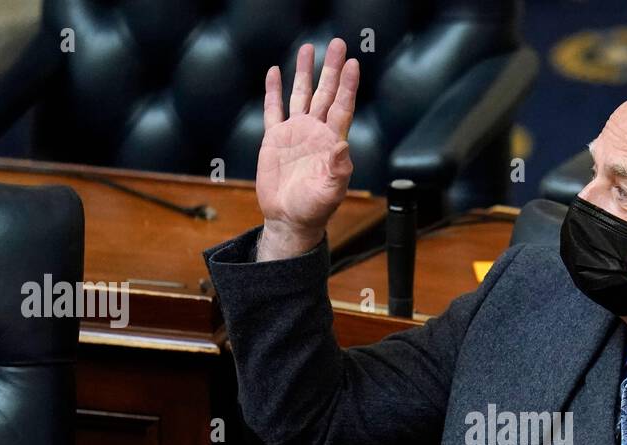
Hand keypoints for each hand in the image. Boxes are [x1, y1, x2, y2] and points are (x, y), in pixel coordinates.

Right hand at [256, 39, 359, 260]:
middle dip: (331, 69)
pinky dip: (273, 91)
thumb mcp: (331, 192)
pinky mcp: (274, 139)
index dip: (347, 86)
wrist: (289, 219)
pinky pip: (274, 109)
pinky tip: (274, 72)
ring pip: (301, 95)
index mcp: (331, 141)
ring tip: (308, 48)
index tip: (353, 64)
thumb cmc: (314, 209)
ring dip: (305, 72)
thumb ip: (338, 169)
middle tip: (337, 44)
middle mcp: (315, 132)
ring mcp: (295, 133)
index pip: (342, 107)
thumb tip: (343, 146)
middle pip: (325, 93)